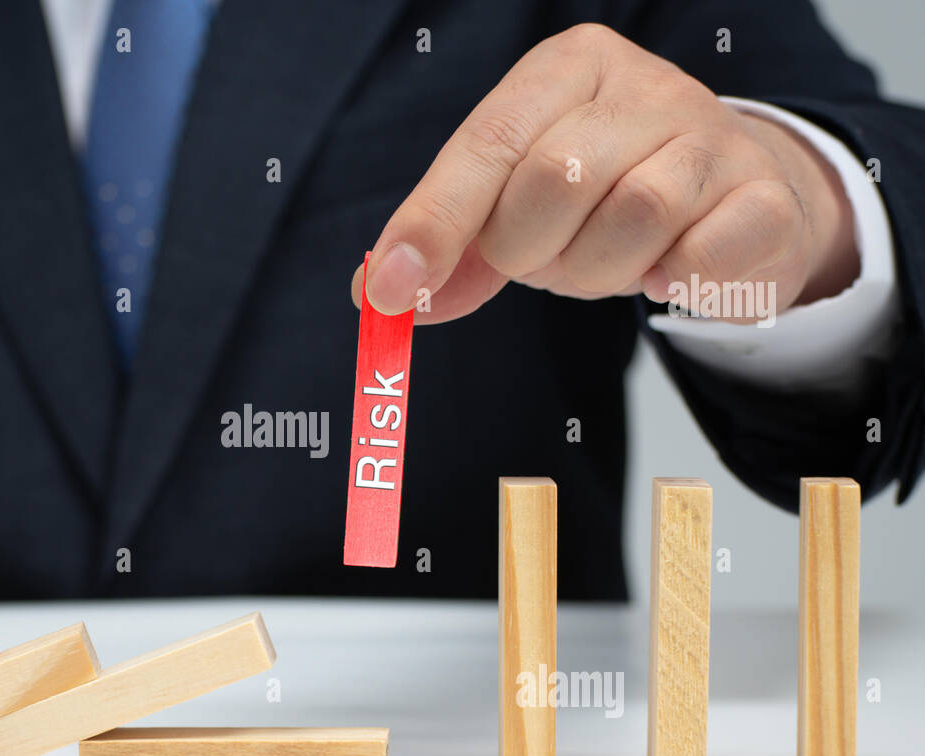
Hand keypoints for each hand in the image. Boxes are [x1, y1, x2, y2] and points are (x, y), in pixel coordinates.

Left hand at [350, 23, 857, 324]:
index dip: (434, 222)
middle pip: (554, 179)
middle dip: (530, 251)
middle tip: (545, 259)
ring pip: (632, 215)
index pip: (487, 143)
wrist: (731, 204)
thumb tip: (381, 297)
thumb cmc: (606, 197)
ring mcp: (712, 135)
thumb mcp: (515, 209)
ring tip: (606, 262)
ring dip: (597, 271)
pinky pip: (700, 257)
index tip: (391, 289)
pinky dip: (671, 283)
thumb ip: (450, 248)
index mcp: (567, 70)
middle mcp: (643, 85)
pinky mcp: (763, 196)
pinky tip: (667, 272)